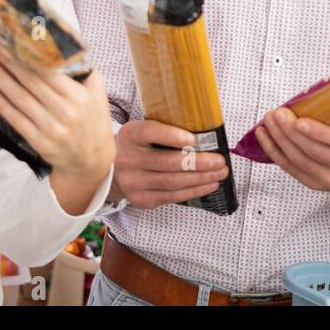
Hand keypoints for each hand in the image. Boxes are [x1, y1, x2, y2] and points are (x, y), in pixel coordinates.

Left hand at [0, 38, 115, 181]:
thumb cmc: (93, 122)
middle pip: (31, 83)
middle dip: (9, 63)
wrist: (90, 160)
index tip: (13, 42)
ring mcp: (51, 128)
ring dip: (0, 80)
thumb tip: (69, 49)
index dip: (29, 56)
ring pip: (20, 99)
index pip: (49, 72)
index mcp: (78, 96)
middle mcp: (65, 111)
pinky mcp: (39, 141)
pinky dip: (1, 104)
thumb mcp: (98, 95)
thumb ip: (86, 73)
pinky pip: (15, 119)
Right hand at [108, 119, 229, 208]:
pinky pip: (171, 197)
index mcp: (130, 135)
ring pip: (172, 182)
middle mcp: (128, 159)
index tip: (193, 138)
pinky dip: (193, 191)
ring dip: (200, 178)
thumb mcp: (141, 132)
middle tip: (220, 160)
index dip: (171, 136)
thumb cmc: (135, 147)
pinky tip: (208, 185)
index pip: (149, 133)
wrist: (109, 171)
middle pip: (167, 162)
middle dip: (198, 162)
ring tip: (219, 173)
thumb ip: (163, 131)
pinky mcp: (141, 198)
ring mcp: (133, 182)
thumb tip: (202, 135)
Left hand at [254, 108, 329, 209]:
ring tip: (268, 122)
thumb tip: (317, 90)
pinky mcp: (315, 184)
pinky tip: (265, 137)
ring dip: (279, 140)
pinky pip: (290, 168)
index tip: (299, 120)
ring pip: (298, 160)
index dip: (316, 131)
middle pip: (313, 150)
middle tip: (277, 114)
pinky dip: (274, 152)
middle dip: (290, 131)